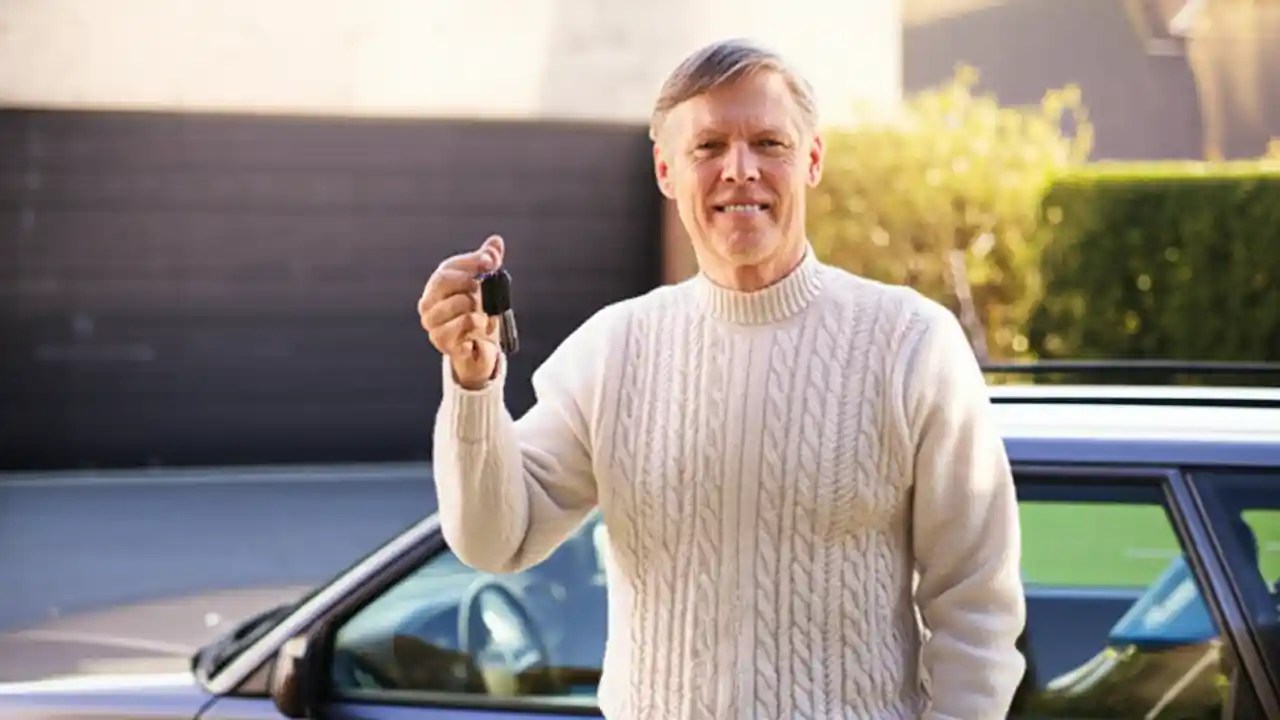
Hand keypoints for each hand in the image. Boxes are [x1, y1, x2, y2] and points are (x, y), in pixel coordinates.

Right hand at [419, 235, 504, 389]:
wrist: (475, 347)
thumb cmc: (475, 310)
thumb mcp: (483, 283)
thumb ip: (487, 261)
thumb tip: (496, 241)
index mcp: (435, 286)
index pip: (447, 268)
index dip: (471, 262)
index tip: (491, 262)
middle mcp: (428, 304)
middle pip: (445, 282)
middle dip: (471, 284)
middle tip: (483, 291)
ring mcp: (432, 324)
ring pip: (460, 306)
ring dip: (478, 310)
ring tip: (481, 316)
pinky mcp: (442, 343)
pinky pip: (465, 328)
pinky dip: (477, 329)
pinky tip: (476, 333)